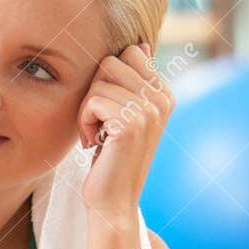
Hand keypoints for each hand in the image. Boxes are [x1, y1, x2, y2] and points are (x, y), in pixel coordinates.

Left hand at [77, 42, 174, 226]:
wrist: (113, 203)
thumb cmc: (111, 159)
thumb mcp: (124, 116)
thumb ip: (133, 82)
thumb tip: (141, 45)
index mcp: (164, 94)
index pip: (130, 52)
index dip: (107, 78)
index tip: (109, 111)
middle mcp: (161, 100)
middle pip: (111, 61)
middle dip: (95, 91)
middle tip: (100, 124)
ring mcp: (148, 111)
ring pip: (99, 81)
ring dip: (87, 110)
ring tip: (98, 136)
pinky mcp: (130, 124)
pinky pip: (92, 101)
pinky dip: (84, 122)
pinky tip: (94, 144)